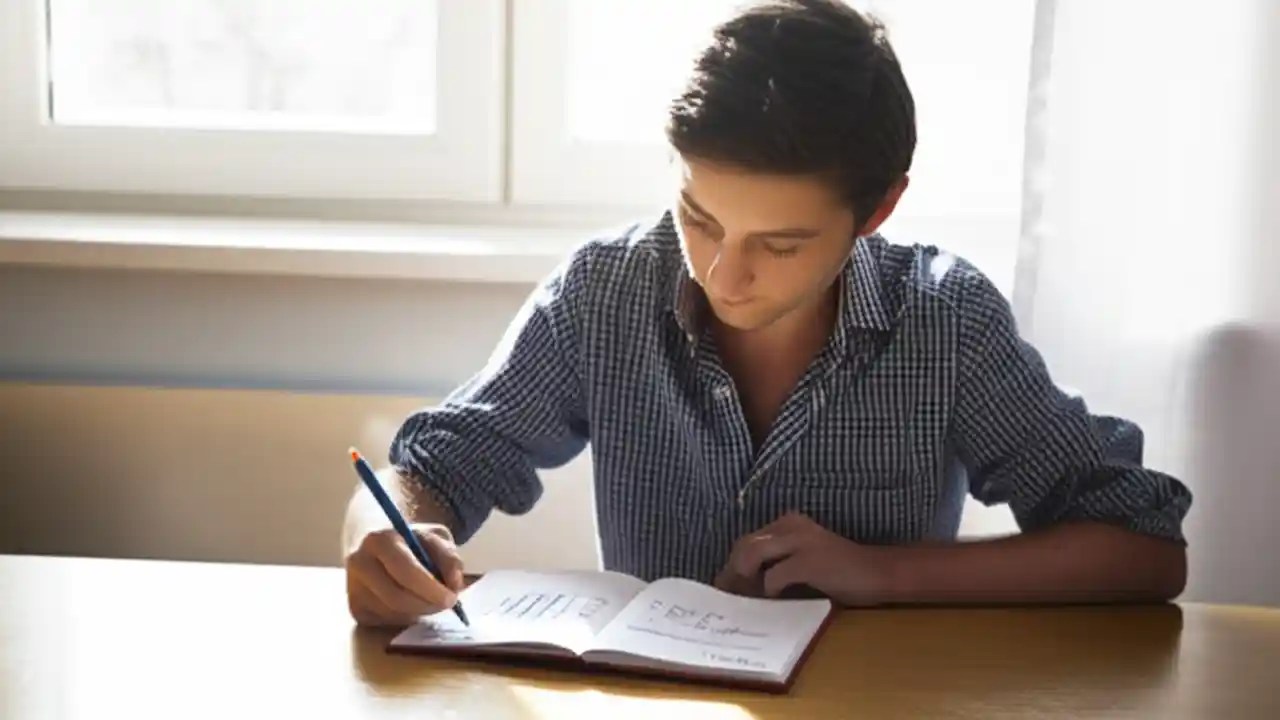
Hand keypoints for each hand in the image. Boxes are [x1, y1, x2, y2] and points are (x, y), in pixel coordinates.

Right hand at [345, 523, 464, 625]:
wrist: (380, 548)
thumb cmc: (412, 543)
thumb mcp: (435, 538)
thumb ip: (449, 557)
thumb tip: (454, 584)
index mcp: (379, 540)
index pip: (404, 568)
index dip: (429, 587)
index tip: (451, 597)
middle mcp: (359, 563)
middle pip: (396, 596)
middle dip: (427, 604)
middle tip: (447, 604)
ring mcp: (354, 588)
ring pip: (394, 612)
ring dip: (420, 611)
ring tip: (432, 600)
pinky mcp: (356, 609)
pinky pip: (387, 622)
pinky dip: (407, 617)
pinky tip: (413, 603)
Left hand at [714, 512, 895, 605]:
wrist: (878, 574)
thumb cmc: (841, 573)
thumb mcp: (803, 559)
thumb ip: (777, 562)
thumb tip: (742, 584)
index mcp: (788, 523)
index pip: (748, 540)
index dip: (732, 564)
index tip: (724, 587)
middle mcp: (791, 524)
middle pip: (745, 546)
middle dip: (732, 573)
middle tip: (729, 597)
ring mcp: (801, 540)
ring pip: (753, 555)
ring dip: (745, 580)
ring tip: (747, 600)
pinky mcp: (809, 560)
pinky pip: (774, 576)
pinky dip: (769, 590)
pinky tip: (775, 601)